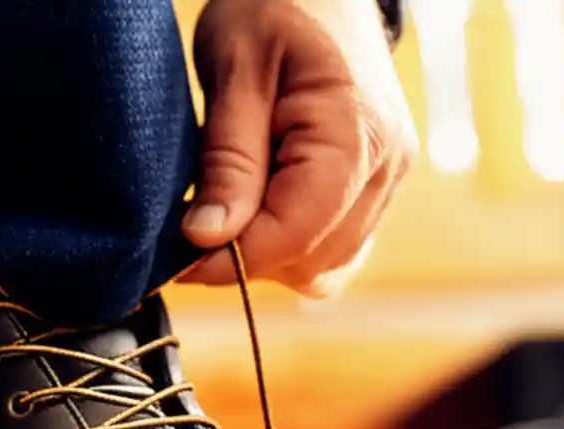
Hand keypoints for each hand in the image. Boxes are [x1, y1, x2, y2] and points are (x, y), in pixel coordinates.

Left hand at [180, 0, 416, 296]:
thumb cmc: (275, 6)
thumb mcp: (236, 69)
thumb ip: (228, 158)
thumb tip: (207, 238)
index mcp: (356, 136)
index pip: (293, 235)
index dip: (230, 260)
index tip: (174, 257)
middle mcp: (386, 169)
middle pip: (310, 261)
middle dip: (245, 258)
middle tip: (188, 230)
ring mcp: (389, 182)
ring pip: (325, 268)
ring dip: (267, 258)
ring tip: (222, 216)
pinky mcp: (377, 189)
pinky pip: (337, 251)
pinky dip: (292, 251)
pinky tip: (254, 217)